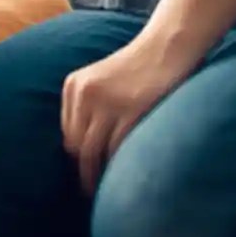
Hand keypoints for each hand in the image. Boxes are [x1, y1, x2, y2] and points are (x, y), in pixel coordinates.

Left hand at [61, 33, 199, 194]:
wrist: (167, 45)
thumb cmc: (139, 68)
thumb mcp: (102, 82)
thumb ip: (90, 109)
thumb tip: (83, 152)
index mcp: (73, 86)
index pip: (68, 133)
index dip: (75, 158)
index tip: (83, 174)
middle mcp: (85, 93)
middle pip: (76, 145)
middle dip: (84, 171)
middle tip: (91, 192)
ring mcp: (107, 101)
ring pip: (93, 151)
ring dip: (98, 175)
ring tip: (106, 191)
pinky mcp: (131, 109)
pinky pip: (117, 148)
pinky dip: (120, 164)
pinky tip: (125, 174)